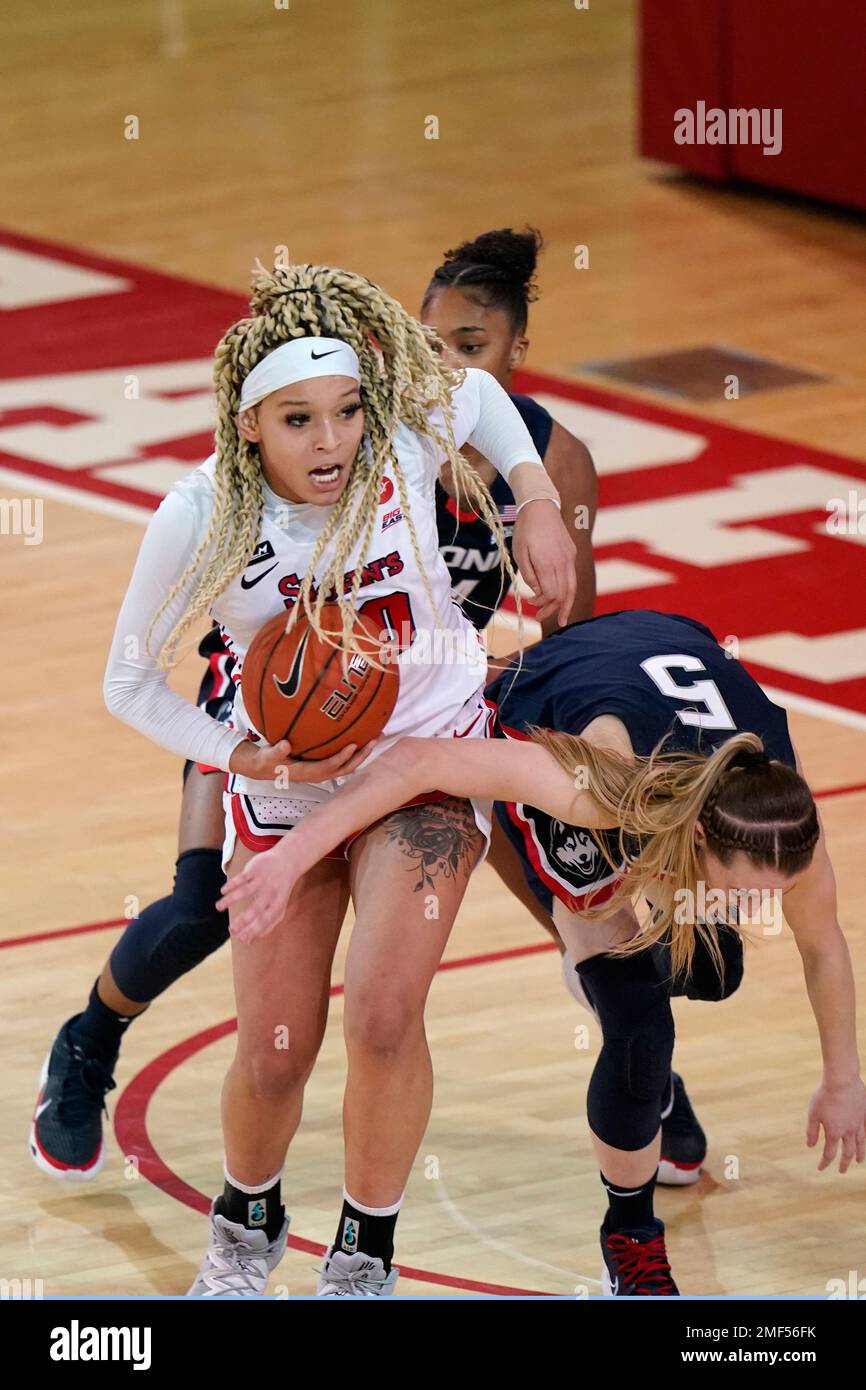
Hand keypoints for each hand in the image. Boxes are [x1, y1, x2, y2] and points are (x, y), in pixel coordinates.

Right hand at [217, 840, 300, 942]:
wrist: (288, 862)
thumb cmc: (279, 891)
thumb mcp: (278, 908)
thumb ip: (266, 925)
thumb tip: (247, 941)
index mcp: (277, 905)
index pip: (264, 921)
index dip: (252, 930)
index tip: (239, 938)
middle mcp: (270, 894)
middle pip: (255, 910)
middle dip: (242, 921)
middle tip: (231, 929)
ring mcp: (262, 881)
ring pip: (244, 892)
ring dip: (229, 900)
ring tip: (218, 907)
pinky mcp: (255, 869)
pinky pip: (241, 878)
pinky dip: (231, 885)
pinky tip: (223, 892)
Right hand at [228, 737, 376, 786]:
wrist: (264, 768)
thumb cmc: (267, 760)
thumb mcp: (267, 756)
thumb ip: (275, 751)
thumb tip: (285, 744)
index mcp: (308, 773)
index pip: (329, 766)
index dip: (342, 757)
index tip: (353, 745)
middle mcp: (318, 774)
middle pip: (345, 768)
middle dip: (361, 756)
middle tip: (374, 739)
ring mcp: (322, 771)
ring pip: (347, 765)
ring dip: (361, 754)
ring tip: (375, 737)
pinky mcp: (322, 766)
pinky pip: (342, 761)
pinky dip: (354, 752)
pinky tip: (361, 737)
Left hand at [512, 500, 576, 626]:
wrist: (540, 507)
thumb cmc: (526, 530)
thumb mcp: (520, 553)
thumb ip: (529, 575)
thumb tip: (537, 591)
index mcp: (548, 563)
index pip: (552, 594)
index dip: (542, 603)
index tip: (530, 601)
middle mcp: (562, 562)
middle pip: (563, 594)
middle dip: (553, 609)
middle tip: (540, 616)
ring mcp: (569, 558)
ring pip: (572, 587)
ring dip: (566, 605)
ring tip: (562, 619)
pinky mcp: (571, 553)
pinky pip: (572, 576)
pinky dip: (567, 590)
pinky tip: (562, 598)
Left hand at [806, 1077, 865, 1171]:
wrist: (842, 1080)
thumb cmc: (824, 1095)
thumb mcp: (813, 1113)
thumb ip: (812, 1131)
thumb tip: (810, 1146)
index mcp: (834, 1132)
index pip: (829, 1154)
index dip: (824, 1162)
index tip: (820, 1168)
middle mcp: (848, 1131)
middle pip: (848, 1152)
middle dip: (844, 1163)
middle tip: (842, 1171)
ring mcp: (859, 1123)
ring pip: (861, 1143)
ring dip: (860, 1154)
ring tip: (859, 1162)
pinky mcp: (865, 1114)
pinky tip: (865, 1140)